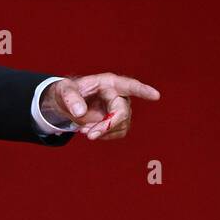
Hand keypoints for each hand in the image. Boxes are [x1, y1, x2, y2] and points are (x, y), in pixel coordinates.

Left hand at [41, 73, 160, 139]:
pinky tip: (91, 132)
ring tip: (84, 130)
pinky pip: (119, 132)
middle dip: (107, 125)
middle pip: (122, 112)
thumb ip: (71, 99)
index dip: (142, 90)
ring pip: (122, 125)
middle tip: (89, 135)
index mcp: (109, 83)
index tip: (155, 96)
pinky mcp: (118, 121)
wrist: (67, 104)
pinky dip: (105, 136)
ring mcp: (120, 109)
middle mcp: (118, 95)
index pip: (129, 85)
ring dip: (104, 132)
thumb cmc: (68, 92)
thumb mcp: (64, 91)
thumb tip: (80, 113)